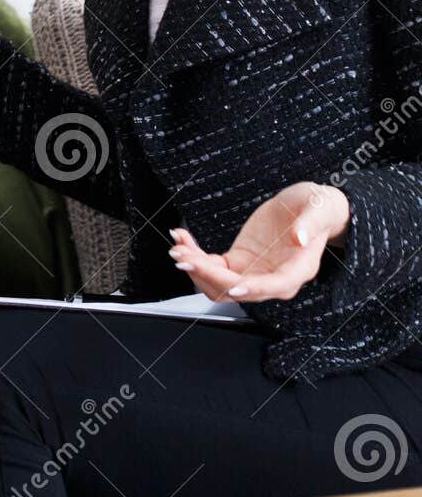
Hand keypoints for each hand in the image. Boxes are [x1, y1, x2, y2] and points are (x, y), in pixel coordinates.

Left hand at [169, 181, 350, 302]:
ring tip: (177, 246)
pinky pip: (213, 267)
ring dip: (195, 268)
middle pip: (236, 289)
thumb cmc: (319, 209)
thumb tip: (301, 237)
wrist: (309, 208)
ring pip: (218, 283)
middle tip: (183, 256)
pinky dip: (195, 255)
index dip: (250, 288)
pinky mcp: (240, 262)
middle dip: (207, 275)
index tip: (230, 285)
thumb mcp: (319, 208)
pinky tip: (183, 238)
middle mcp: (274, 278)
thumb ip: (311, 223)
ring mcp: (254, 272)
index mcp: (297, 270)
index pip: (271, 287)